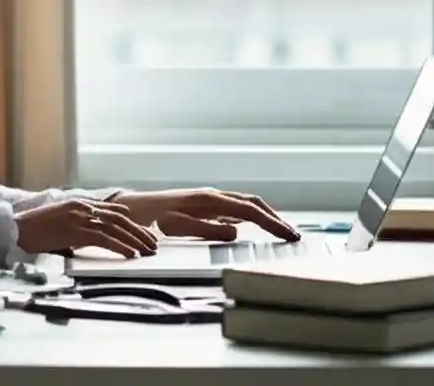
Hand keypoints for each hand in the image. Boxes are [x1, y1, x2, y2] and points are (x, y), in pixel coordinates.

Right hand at [14, 199, 158, 258]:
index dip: (132, 222)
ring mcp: (79, 218)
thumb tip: (95, 236)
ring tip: (147, 251)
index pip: (114, 210)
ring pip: (116, 228)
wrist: (15, 230)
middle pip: (120, 218)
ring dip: (135, 240)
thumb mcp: (61, 222)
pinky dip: (120, 247)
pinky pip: (104, 239)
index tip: (144, 232)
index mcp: (80, 203)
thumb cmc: (35, 230)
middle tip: (153, 244)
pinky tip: (130, 255)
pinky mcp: (75, 231)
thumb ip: (79, 225)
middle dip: (139, 232)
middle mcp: (83, 207)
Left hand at [110, 188, 300, 241]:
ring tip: (283, 232)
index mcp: (210, 200)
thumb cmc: (155, 218)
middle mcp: (215, 196)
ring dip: (267, 216)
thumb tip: (236, 233)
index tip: (288, 235)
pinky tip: (260, 227)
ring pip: (248, 204)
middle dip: (276, 218)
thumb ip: (206, 229)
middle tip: (294, 236)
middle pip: (254, 203)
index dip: (271, 223)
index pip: (250, 210)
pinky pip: (238, 209)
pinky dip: (254, 216)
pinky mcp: (210, 207)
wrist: (139, 208)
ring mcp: (213, 200)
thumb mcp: (177, 226)